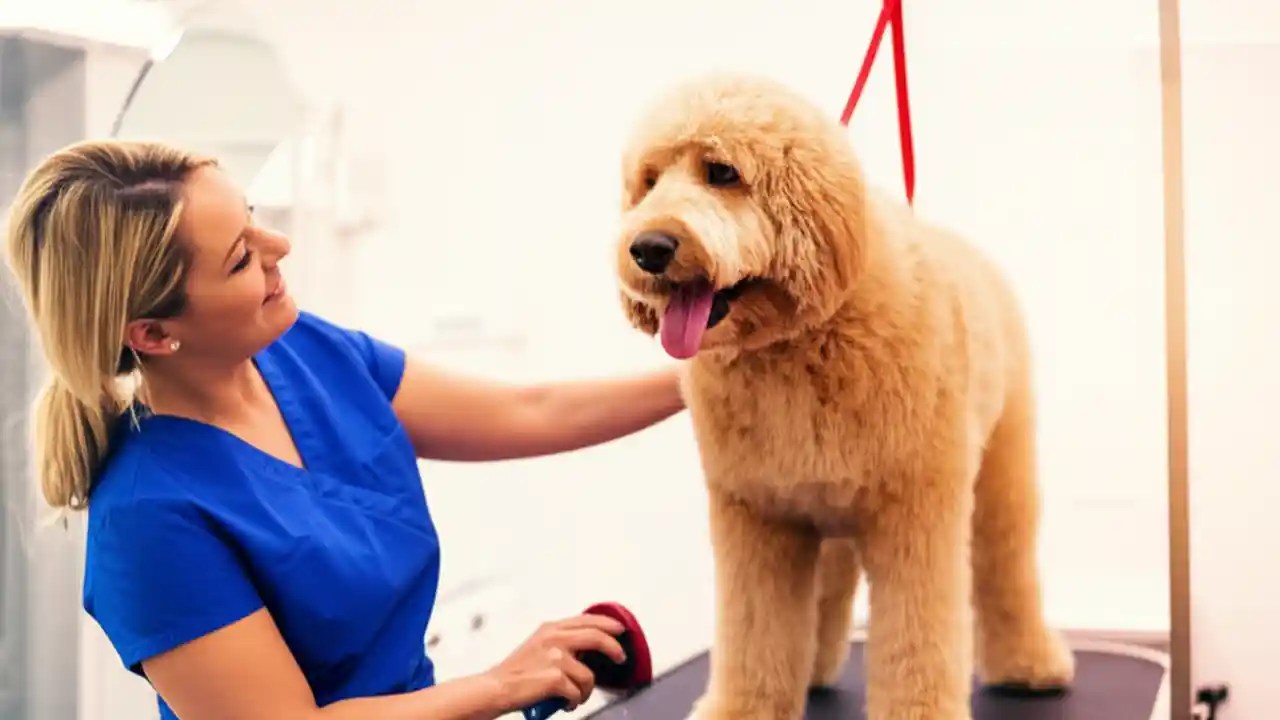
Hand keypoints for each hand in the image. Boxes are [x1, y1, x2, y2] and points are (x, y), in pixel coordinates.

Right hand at [485, 613, 627, 712]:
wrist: (496, 688)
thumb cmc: (516, 671)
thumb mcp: (539, 644)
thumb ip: (561, 641)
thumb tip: (588, 648)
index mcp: (551, 628)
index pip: (587, 620)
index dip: (608, 624)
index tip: (620, 630)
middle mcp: (554, 638)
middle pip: (597, 637)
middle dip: (614, 648)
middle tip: (620, 657)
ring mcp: (555, 657)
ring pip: (589, 676)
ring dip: (585, 691)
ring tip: (574, 696)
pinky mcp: (555, 678)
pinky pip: (578, 693)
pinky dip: (574, 702)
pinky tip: (565, 703)